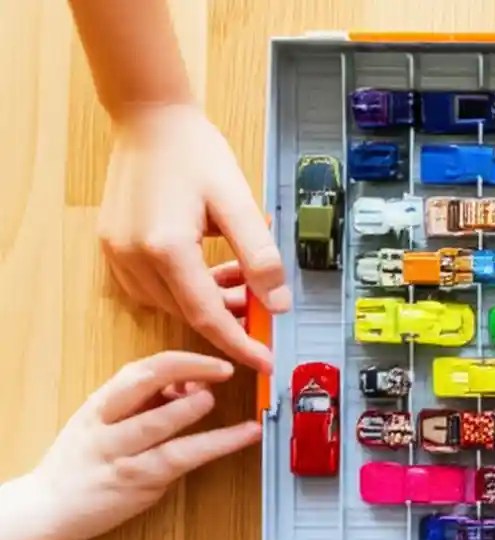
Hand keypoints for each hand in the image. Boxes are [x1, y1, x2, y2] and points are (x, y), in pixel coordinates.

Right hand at [28, 351, 260, 539]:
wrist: (47, 509)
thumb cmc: (80, 464)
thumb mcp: (101, 424)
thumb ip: (141, 405)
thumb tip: (192, 385)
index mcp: (99, 405)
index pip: (139, 370)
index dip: (179, 361)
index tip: (211, 360)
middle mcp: (106, 426)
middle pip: (143, 383)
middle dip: (187, 369)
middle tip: (223, 369)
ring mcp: (120, 455)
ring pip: (157, 425)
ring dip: (190, 409)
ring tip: (213, 399)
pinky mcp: (138, 482)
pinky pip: (180, 459)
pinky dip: (218, 444)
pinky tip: (245, 435)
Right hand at [98, 103, 290, 372]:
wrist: (150, 119)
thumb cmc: (196, 153)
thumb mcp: (239, 202)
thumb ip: (260, 256)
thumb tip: (278, 305)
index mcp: (167, 247)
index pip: (207, 316)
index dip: (239, 344)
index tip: (265, 362)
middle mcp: (133, 256)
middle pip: (188, 312)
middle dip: (229, 319)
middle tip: (264, 308)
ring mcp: (117, 253)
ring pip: (169, 303)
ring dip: (207, 303)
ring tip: (241, 280)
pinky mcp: (112, 247)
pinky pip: (151, 288)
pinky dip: (183, 290)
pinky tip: (210, 270)